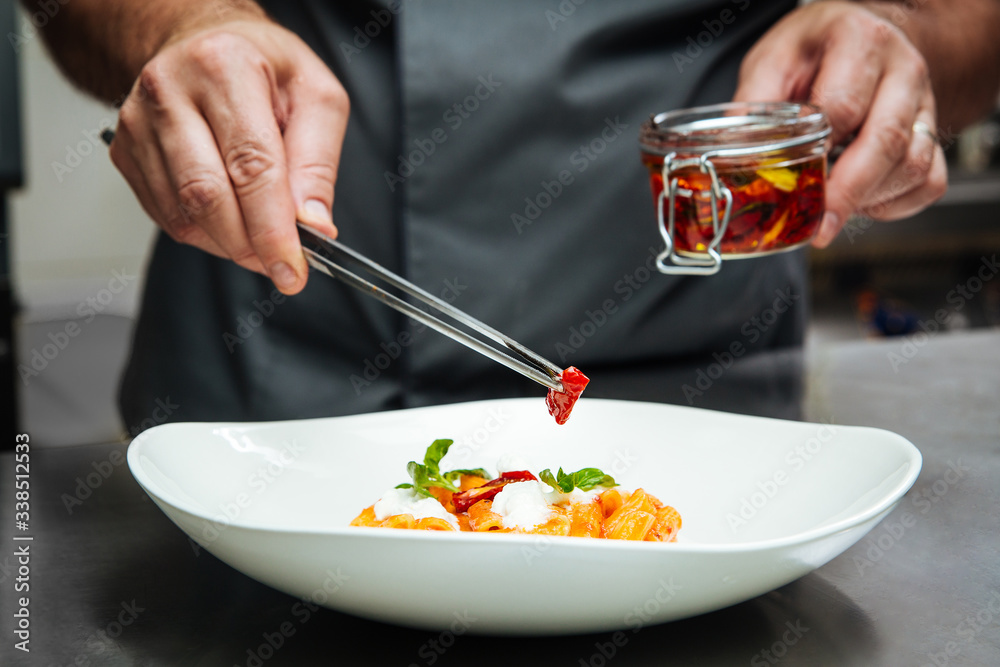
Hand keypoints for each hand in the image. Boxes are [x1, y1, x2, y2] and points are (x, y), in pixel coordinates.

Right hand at [109, 15, 347, 293]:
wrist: (204, 42)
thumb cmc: (264, 67)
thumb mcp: (316, 98)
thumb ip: (318, 164)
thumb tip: (313, 225)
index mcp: (224, 67)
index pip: (250, 164)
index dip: (272, 227)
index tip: (292, 266)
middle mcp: (171, 91)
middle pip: (208, 195)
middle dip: (250, 245)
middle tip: (281, 264)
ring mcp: (139, 123)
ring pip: (184, 215)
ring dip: (229, 243)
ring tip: (261, 237)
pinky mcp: (125, 152)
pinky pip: (167, 217)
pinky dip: (206, 234)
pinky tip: (231, 220)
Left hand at [733, 0, 946, 246]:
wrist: (861, 35)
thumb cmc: (815, 50)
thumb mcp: (773, 59)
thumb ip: (753, 103)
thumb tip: (727, 154)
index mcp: (860, 42)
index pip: (843, 106)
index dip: (818, 152)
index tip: (797, 184)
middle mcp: (902, 70)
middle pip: (886, 141)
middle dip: (848, 193)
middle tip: (819, 227)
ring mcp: (924, 104)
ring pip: (913, 166)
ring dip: (870, 200)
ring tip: (833, 211)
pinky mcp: (934, 134)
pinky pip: (929, 183)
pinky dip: (895, 206)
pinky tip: (862, 203)